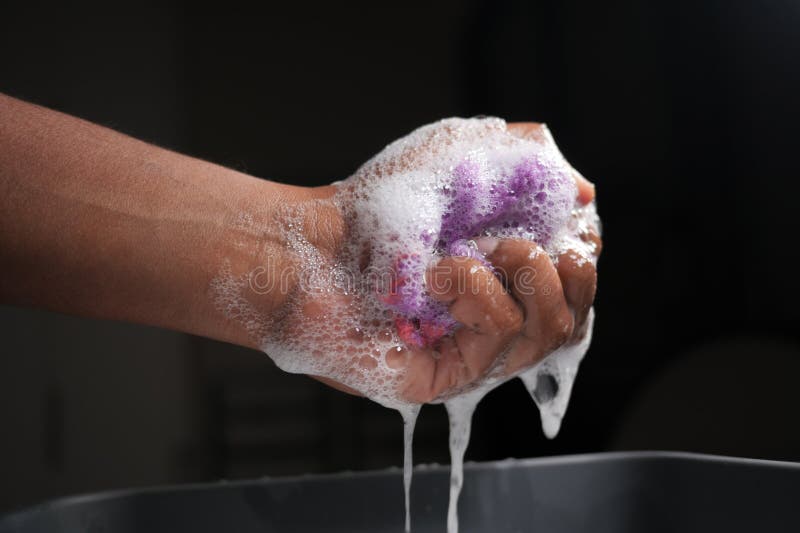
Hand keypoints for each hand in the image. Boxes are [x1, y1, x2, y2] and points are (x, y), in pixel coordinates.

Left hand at [258, 122, 599, 403]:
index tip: (569, 220)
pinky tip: (438, 275)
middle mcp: (491, 322)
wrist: (311, 244)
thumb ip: (528, 163)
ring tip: (479, 248)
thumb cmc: (377, 206)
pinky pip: (500, 341)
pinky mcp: (447, 377)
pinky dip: (477, 289)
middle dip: (569, 269)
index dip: (583, 251)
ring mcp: (470, 352)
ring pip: (551, 333)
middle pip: (575, 317)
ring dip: (527, 273)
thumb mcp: (462, 160)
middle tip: (519, 241)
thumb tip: (586, 196)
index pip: (574, 285)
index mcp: (502, 281)